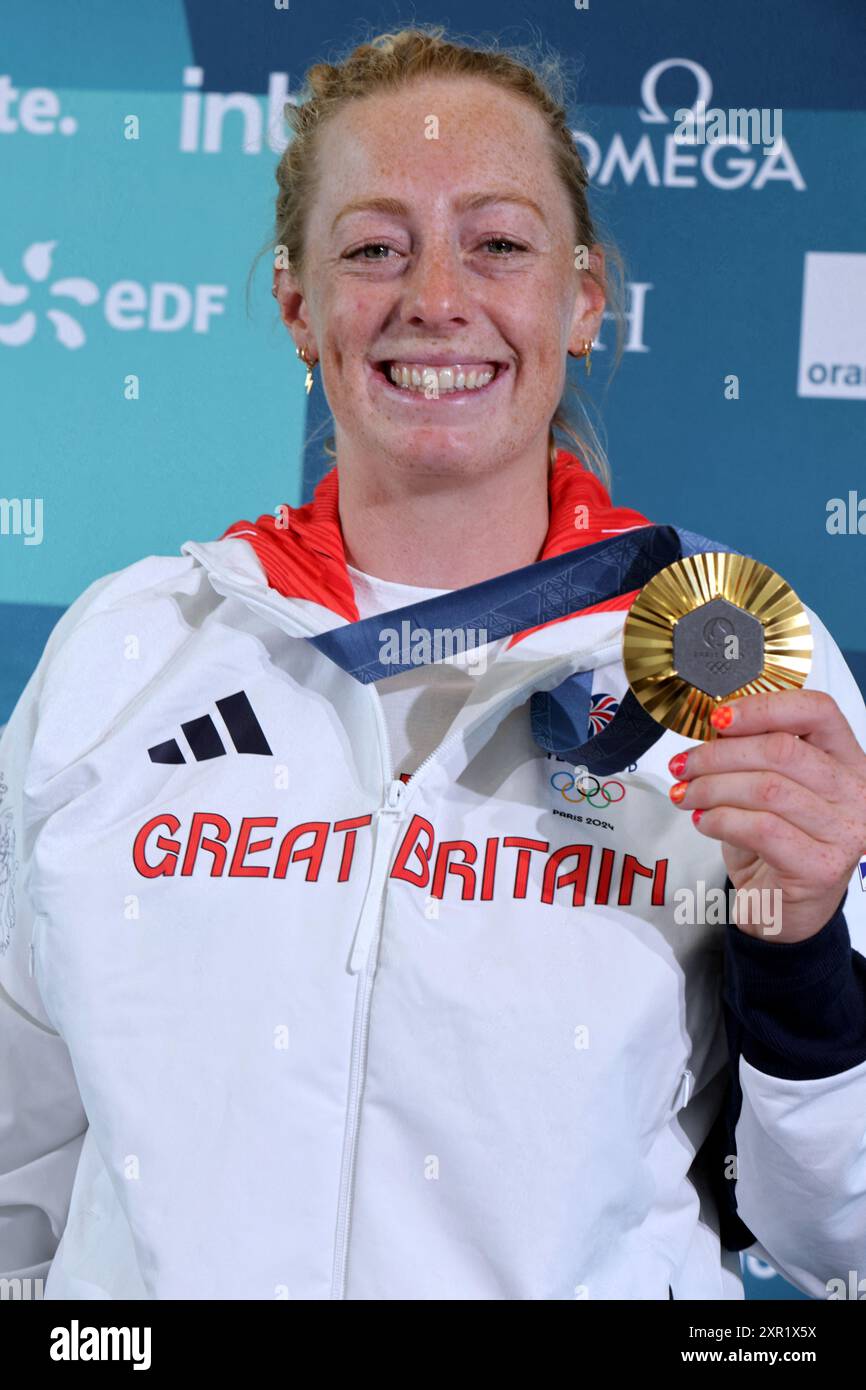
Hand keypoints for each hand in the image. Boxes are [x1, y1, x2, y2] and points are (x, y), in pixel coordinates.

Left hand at [667, 691, 865, 941]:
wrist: (783, 907)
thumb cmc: (775, 840)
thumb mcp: (767, 784)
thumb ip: (752, 751)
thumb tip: (715, 725)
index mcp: (847, 759)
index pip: (817, 711)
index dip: (764, 707)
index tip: (717, 718)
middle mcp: (856, 792)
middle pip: (783, 750)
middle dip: (720, 754)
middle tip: (683, 766)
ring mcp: (844, 832)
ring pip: (767, 789)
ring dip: (713, 788)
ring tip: (686, 795)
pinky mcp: (820, 867)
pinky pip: (761, 829)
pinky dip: (721, 820)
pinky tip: (703, 821)